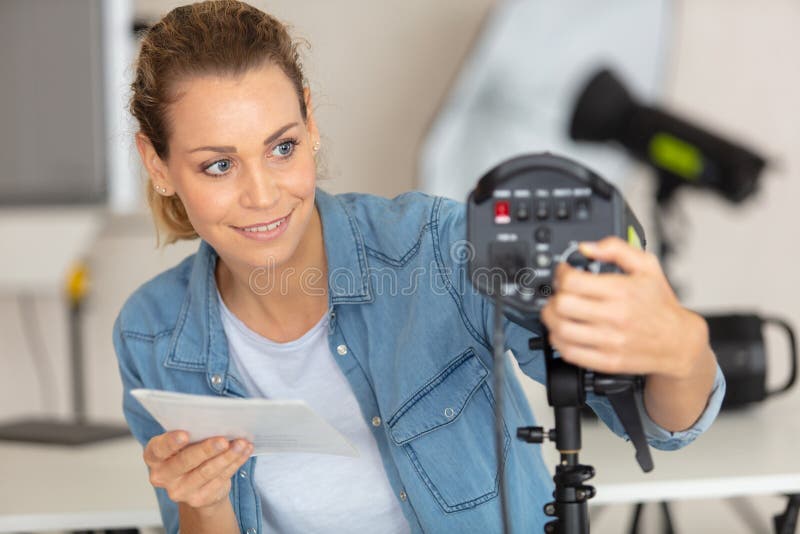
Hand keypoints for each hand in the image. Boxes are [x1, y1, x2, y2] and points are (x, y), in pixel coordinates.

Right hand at [143, 430, 252, 509]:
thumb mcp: (184, 442)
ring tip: (242, 443)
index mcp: (154, 457)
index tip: (185, 434)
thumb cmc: (189, 452)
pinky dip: (235, 463)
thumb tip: (217, 421)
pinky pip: (220, 479)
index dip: (170, 442)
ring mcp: (180, 491)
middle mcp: (162, 476)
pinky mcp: (199, 499)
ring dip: (227, 456)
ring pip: (207, 472)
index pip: (159, 449)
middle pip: (185, 462)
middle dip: (206, 450)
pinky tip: (245, 452)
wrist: (196, 483)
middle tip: (223, 440)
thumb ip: (192, 432)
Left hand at [540, 236, 708, 379]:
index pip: (573, 281)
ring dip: (551, 319)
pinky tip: (564, 332)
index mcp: (621, 291)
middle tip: (558, 294)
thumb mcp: (647, 266)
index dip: (561, 274)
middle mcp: (615, 317)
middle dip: (553, 296)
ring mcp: (610, 341)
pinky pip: (569, 352)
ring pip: (561, 330)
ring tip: (558, 312)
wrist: (679, 342)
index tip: (563, 273)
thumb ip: (616, 249)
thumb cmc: (661, 305)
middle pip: (562, 305)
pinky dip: (558, 340)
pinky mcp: (607, 361)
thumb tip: (586, 247)